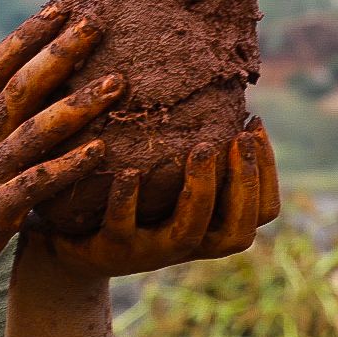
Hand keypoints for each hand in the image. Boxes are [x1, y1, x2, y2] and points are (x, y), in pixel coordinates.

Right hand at [0, 1, 127, 314]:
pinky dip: (69, 166)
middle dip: (57, 52)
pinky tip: (101, 153)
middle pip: (16, 86)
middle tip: (95, 22)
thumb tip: (14, 133)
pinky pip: (35, 185)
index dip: (26, 36)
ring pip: (33, 130)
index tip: (57, 6)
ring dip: (78, 103)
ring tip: (118, 82)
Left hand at [21, 116, 281, 278]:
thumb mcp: (167, 177)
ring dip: (199, 189)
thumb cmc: (129, 198)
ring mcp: (150, 252)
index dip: (267, 172)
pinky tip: (129, 170)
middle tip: (238, 136)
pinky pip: (122, 227)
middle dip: (244, 182)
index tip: (255, 122)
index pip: (263, 212)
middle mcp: (188, 245)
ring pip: (188, 232)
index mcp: (210, 227)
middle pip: (237, 231)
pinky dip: (128, 199)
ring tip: (200, 147)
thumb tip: (219, 84)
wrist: (69, 243)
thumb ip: (195, 150)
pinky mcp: (109, 250)